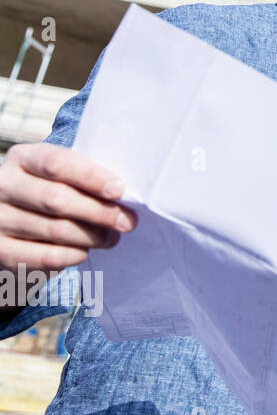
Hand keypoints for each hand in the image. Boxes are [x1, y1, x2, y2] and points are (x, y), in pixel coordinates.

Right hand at [0, 143, 134, 281]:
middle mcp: (3, 185)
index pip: (56, 163)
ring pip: (55, 230)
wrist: (13, 223)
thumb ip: (86, 178)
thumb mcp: (63, 176)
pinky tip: (85, 251)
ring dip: (92, 236)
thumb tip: (121, 195)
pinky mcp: (0, 250)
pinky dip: (73, 255)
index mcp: (23, 158)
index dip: (91, 177)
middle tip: (127, 221)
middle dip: (99, 212)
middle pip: (56, 199)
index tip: (119, 190)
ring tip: (112, 238)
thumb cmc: (51, 192)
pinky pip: (45, 256)